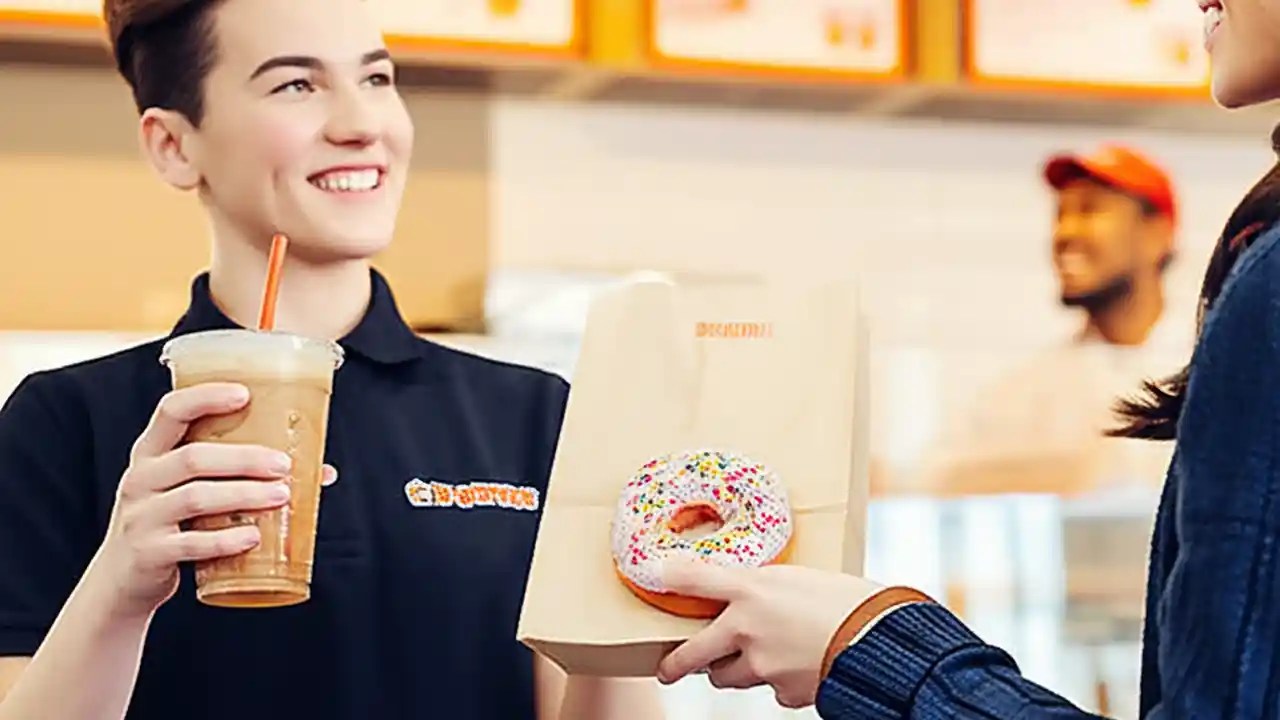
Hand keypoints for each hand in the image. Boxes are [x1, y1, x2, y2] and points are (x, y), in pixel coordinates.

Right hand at [92, 383, 338, 619]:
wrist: (124, 581)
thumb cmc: (173, 523)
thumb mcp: (188, 490)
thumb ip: (239, 475)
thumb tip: (322, 471)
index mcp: (150, 453)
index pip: (170, 410)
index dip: (206, 397)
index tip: (245, 393)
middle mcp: (140, 479)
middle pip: (194, 457)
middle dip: (244, 458)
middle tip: (285, 466)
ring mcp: (140, 517)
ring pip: (196, 498)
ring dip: (243, 495)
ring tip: (281, 496)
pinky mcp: (148, 553)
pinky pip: (190, 544)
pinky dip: (225, 539)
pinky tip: (254, 537)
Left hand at [655, 561, 881, 708]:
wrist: (883, 640)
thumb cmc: (849, 599)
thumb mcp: (800, 577)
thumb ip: (765, 587)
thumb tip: (744, 594)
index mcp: (752, 590)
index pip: (698, 579)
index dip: (672, 577)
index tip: (657, 574)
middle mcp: (747, 629)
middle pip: (692, 654)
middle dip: (676, 664)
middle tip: (668, 669)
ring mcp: (762, 666)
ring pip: (729, 677)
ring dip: (733, 670)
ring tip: (753, 658)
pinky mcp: (782, 692)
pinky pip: (769, 689)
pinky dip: (778, 681)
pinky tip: (801, 664)